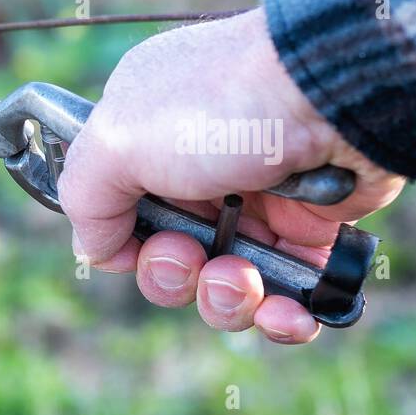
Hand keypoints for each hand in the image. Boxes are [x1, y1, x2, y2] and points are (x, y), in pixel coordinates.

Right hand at [57, 8, 402, 342]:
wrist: (330, 99)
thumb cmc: (220, 109)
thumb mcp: (117, 139)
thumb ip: (85, 198)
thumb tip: (97, 249)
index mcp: (145, 134)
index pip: (117, 208)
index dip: (124, 241)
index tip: (134, 244)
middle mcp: (196, 166)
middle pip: (167, 256)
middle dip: (174, 275)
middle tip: (192, 255)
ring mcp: (254, 198)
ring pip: (223, 284)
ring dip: (227, 299)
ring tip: (246, 280)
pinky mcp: (308, 229)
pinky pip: (285, 296)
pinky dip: (281, 315)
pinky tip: (285, 314)